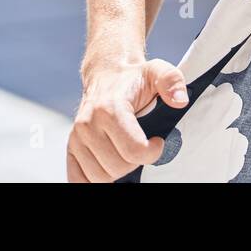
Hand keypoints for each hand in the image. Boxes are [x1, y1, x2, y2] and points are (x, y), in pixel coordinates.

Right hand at [67, 57, 188, 181]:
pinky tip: (111, 166)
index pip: (133, 150)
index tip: (157, 142)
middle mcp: (88, 124)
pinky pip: (79, 179)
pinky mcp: (71, 148)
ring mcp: (77, 138)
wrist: (108, 76)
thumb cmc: (134, 78)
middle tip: (143, 147)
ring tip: (128, 154)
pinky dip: (96, 179)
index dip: (152, 152)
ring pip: (99, 177)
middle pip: (117, 167)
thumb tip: (180, 101)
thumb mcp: (158, 71)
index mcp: (109, 109)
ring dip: (119, 172)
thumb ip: (172, 81)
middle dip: (137, 162)